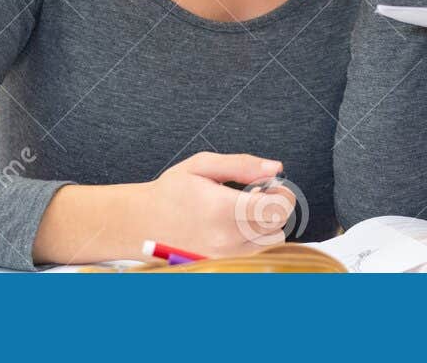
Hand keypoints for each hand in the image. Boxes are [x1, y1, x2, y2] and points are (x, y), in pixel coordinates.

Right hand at [131, 152, 295, 257]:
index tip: (272, 183)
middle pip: (278, 225)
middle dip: (276, 205)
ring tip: (246, 207)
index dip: (282, 193)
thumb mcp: (202, 165)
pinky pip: (257, 250)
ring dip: (267, 222)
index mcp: (222, 209)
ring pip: (271, 240)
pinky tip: (238, 221)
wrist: (144, 222)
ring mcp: (226, 254)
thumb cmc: (172, 190)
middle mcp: (227, 237)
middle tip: (258, 191)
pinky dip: (257, 235)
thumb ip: (242, 165)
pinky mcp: (224, 262)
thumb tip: (276, 168)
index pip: (276, 208)